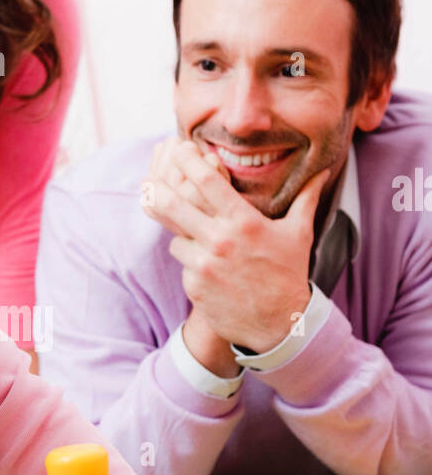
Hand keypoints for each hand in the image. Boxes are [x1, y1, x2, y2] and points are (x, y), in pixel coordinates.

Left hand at [143, 138, 328, 349]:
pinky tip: (212, 270)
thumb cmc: (289, 275)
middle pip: (173, 204)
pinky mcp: (194, 286)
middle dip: (158, 188)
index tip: (180, 149)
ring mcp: (204, 265)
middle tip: (150, 180)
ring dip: (183, 234)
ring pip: (175, 237)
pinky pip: (183, 264)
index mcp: (244, 222)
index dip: (189, 161)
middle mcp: (220, 241)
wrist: (279, 325)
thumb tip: (323, 171)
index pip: (208, 182)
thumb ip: (305, 199)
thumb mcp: (299, 234)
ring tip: (204, 241)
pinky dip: (192, 262)